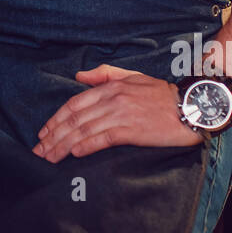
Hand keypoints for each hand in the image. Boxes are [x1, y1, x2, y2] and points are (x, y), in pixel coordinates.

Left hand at [31, 64, 201, 162]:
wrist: (192, 105)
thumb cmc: (163, 94)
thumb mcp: (133, 76)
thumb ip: (105, 75)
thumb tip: (79, 76)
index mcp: (111, 87)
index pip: (75, 103)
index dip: (56, 119)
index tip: (43, 133)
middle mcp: (113, 99)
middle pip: (75, 118)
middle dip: (54, 136)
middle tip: (39, 151)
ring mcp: (122, 114)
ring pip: (85, 130)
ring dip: (64, 145)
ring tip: (50, 157)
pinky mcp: (133, 130)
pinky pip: (104, 138)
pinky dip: (87, 145)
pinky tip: (74, 153)